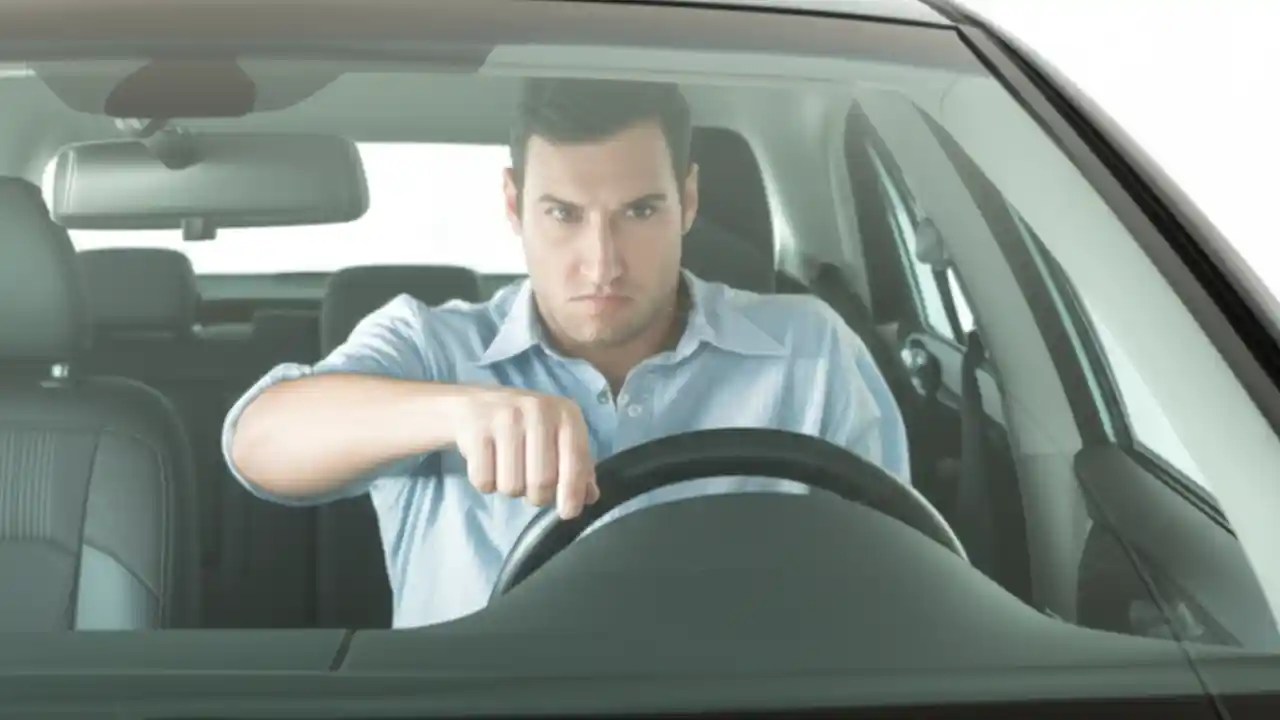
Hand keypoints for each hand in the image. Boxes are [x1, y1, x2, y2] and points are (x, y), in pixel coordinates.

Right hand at [451, 387, 600, 518]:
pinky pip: (484, 481)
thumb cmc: (522, 426)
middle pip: (543, 481)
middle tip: (530, 490)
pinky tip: (487, 465)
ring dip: (509, 490)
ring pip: (512, 486)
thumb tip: (589, 497)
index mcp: (565, 413)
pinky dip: (485, 484)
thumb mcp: (555, 437)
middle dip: (537, 497)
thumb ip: (576, 465)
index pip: (576, 462)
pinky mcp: (475, 428)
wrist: (470, 405)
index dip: (572, 493)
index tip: (567, 513)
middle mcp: (538, 410)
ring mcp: (505, 417)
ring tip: (508, 471)